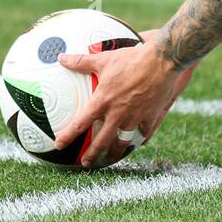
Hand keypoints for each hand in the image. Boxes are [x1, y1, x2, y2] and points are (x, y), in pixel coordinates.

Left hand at [54, 29, 198, 168]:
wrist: (161, 61)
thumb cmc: (131, 59)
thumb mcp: (104, 59)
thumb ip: (81, 61)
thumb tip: (61, 58)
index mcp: (103, 101)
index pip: (80, 123)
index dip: (68, 136)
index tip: (60, 144)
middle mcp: (117, 114)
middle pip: (101, 141)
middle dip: (92, 154)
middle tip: (85, 163)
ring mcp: (135, 118)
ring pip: (122, 142)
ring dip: (115, 153)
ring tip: (111, 159)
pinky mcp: (150, 116)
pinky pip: (144, 133)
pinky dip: (141, 139)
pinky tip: (140, 142)